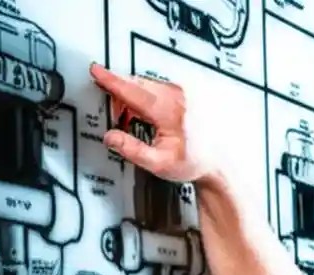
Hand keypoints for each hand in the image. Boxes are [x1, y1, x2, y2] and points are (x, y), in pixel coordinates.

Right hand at [89, 62, 215, 183]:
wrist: (217, 160)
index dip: (112, 81)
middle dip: (120, 93)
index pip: (133, 91)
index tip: (96, 71)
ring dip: (132, 97)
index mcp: (169, 111)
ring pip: (146, 84)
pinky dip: (144, 96)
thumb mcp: (159, 163)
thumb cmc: (193, 161)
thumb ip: (132, 150)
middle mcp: (176, 96)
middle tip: (115, 114)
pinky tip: (145, 115)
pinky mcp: (183, 92)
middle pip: (137, 84)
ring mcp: (181, 92)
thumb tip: (110, 138)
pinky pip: (156, 87)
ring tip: (132, 120)